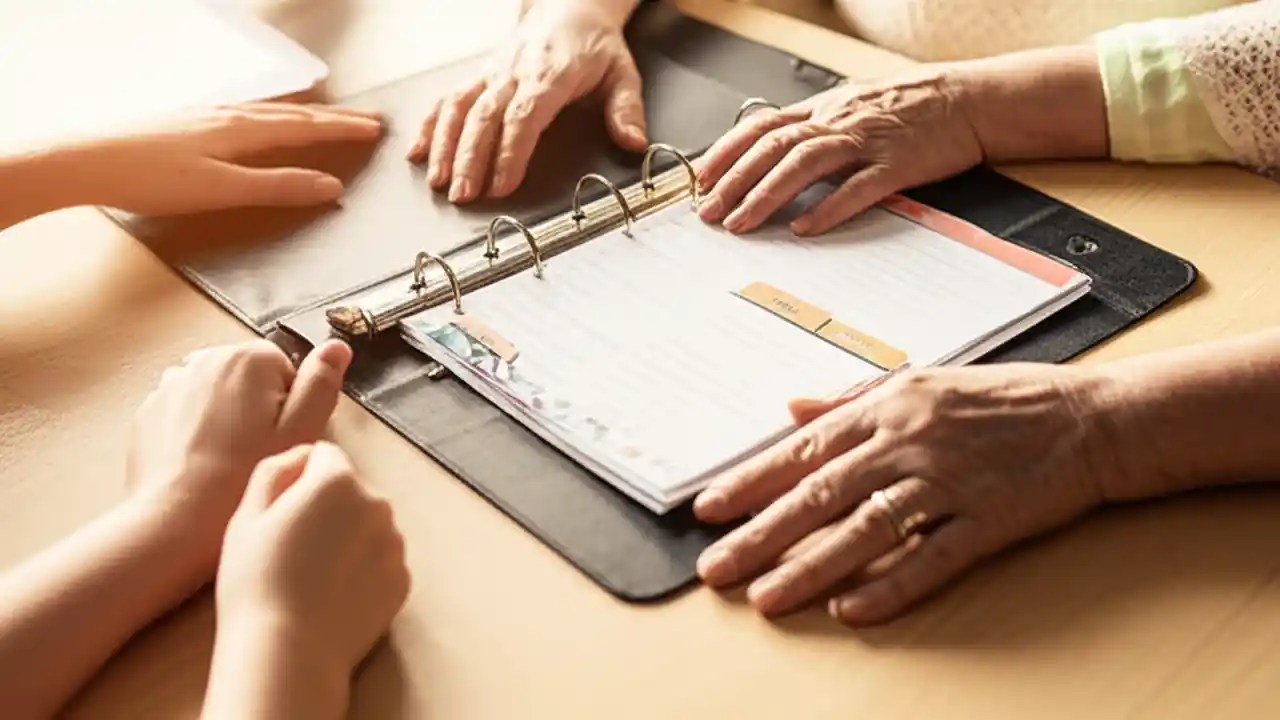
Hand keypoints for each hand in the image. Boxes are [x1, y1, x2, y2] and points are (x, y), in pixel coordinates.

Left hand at [69, 103, 382, 214]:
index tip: (375, 129)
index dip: (343, 130)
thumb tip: (329, 187)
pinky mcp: (189, 120)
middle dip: (334, 117)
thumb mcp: (223, 190)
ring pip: (271, 110)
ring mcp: (208, 113)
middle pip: (294, 113)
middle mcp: (230, 114)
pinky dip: (273, 114)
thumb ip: (278, 187)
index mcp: (243, 129)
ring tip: (327, 117)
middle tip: (366, 119)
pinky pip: (248, 111)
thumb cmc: (151, 178)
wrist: (88, 160)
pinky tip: (263, 119)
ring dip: (306, 114)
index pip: (307, 128)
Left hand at [126, 339, 351, 554]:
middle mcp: (206, 359)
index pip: (286, 369)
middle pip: (250, 377)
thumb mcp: (302, 431)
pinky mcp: (151, 411)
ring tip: (230, 459)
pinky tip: (204, 462)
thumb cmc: (242, 478)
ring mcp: (172, 384)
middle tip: (258, 451)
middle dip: (258, 408)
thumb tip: (337, 347)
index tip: (283, 436)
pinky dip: (197, 430)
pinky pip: (186, 411)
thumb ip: (321, 384)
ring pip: (217, 393)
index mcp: (250, 358)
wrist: (177, 518)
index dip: (291, 406)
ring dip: (226, 416)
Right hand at [216, 443, 408, 678]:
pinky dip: (362, 569)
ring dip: (347, 537)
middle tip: (293, 546)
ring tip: (312, 574)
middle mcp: (377, 505)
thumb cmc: (257, 581)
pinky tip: (333, 593)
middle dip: (327, 507)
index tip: (281, 511)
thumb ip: (275, 470)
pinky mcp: (403, 580)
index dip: (299, 478)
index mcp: (338, 481)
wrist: (289, 651)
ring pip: (368, 525)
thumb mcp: (246, 515)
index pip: (324, 456)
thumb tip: (303, 455)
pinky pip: (380, 560)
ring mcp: (395, 545)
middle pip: (350, 491)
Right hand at [407, 2, 645, 201]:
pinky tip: (419, 153)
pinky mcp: (478, 75)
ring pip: (459, 107)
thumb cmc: (593, 45)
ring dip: (445, 146)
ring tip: (438, 182)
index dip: (510, 152)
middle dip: (470, 158)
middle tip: (464, 195)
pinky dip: (430, 125)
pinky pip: (447, 98)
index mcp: (550, 73)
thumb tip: (634, 142)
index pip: (525, 115)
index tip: (501, 184)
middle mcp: (513, 71)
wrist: (568, 6)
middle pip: (484, 116)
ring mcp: (491, 72)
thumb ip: (627, 110)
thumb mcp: (622, 72)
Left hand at [693, 364, 1125, 625]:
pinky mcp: (990, 519)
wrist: (1095, 416)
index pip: (805, 448)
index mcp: (890, 405)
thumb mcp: (923, 382)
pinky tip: (853, 610)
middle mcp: (910, 440)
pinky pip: (932, 558)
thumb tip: (793, 407)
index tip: (709, 508)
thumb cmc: (1006, 399)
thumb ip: (853, 398)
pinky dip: (891, 584)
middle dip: (761, 533)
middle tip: (715, 567)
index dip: (752, 480)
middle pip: (821, 493)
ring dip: (810, 567)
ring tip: (766, 598)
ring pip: (864, 528)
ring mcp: (950, 481)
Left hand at [695, 67, 982, 235]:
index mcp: (825, 108)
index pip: (762, 126)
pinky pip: (858, 188)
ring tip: (741, 223)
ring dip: (767, 194)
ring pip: (806, 164)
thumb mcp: (853, 105)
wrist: (970, 100)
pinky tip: (804, 227)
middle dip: (735, 180)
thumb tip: (771, 149)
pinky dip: (828, 208)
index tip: (700, 180)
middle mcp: (839, 121)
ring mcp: (868, 141)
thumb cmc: (912, 107)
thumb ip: (815, 127)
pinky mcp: (898, 164)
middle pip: (774, 146)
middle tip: (708, 212)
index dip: (727, 151)